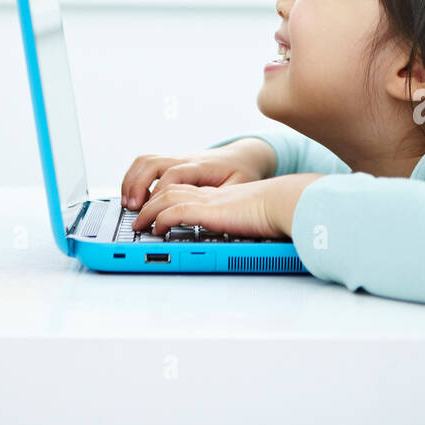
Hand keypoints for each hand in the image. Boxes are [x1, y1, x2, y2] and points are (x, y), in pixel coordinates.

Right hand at [119, 139, 277, 211]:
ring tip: (128, 204)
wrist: (245, 156)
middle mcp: (186, 159)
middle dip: (137, 184)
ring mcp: (178, 159)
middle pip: (153, 162)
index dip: (161, 191)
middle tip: (133, 208)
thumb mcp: (240, 187)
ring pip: (146, 160)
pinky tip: (135, 197)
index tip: (153, 211)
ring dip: (132, 180)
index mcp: (202, 166)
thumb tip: (205, 213)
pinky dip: (135, 178)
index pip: (174, 173)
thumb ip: (222, 199)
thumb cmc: (243, 173)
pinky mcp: (173, 163)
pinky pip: (147, 165)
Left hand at [131, 174, 323, 240]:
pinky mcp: (210, 210)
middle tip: (138, 217)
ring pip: (168, 197)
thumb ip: (242, 222)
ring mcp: (209, 200)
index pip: (185, 189)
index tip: (156, 210)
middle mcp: (211, 194)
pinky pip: (177, 210)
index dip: (166, 197)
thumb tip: (244, 235)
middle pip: (170, 189)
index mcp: (219, 195)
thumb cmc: (277, 211)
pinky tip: (157, 228)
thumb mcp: (253, 216)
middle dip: (150, 202)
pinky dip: (162, 218)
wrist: (286, 202)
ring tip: (140, 224)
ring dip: (150, 210)